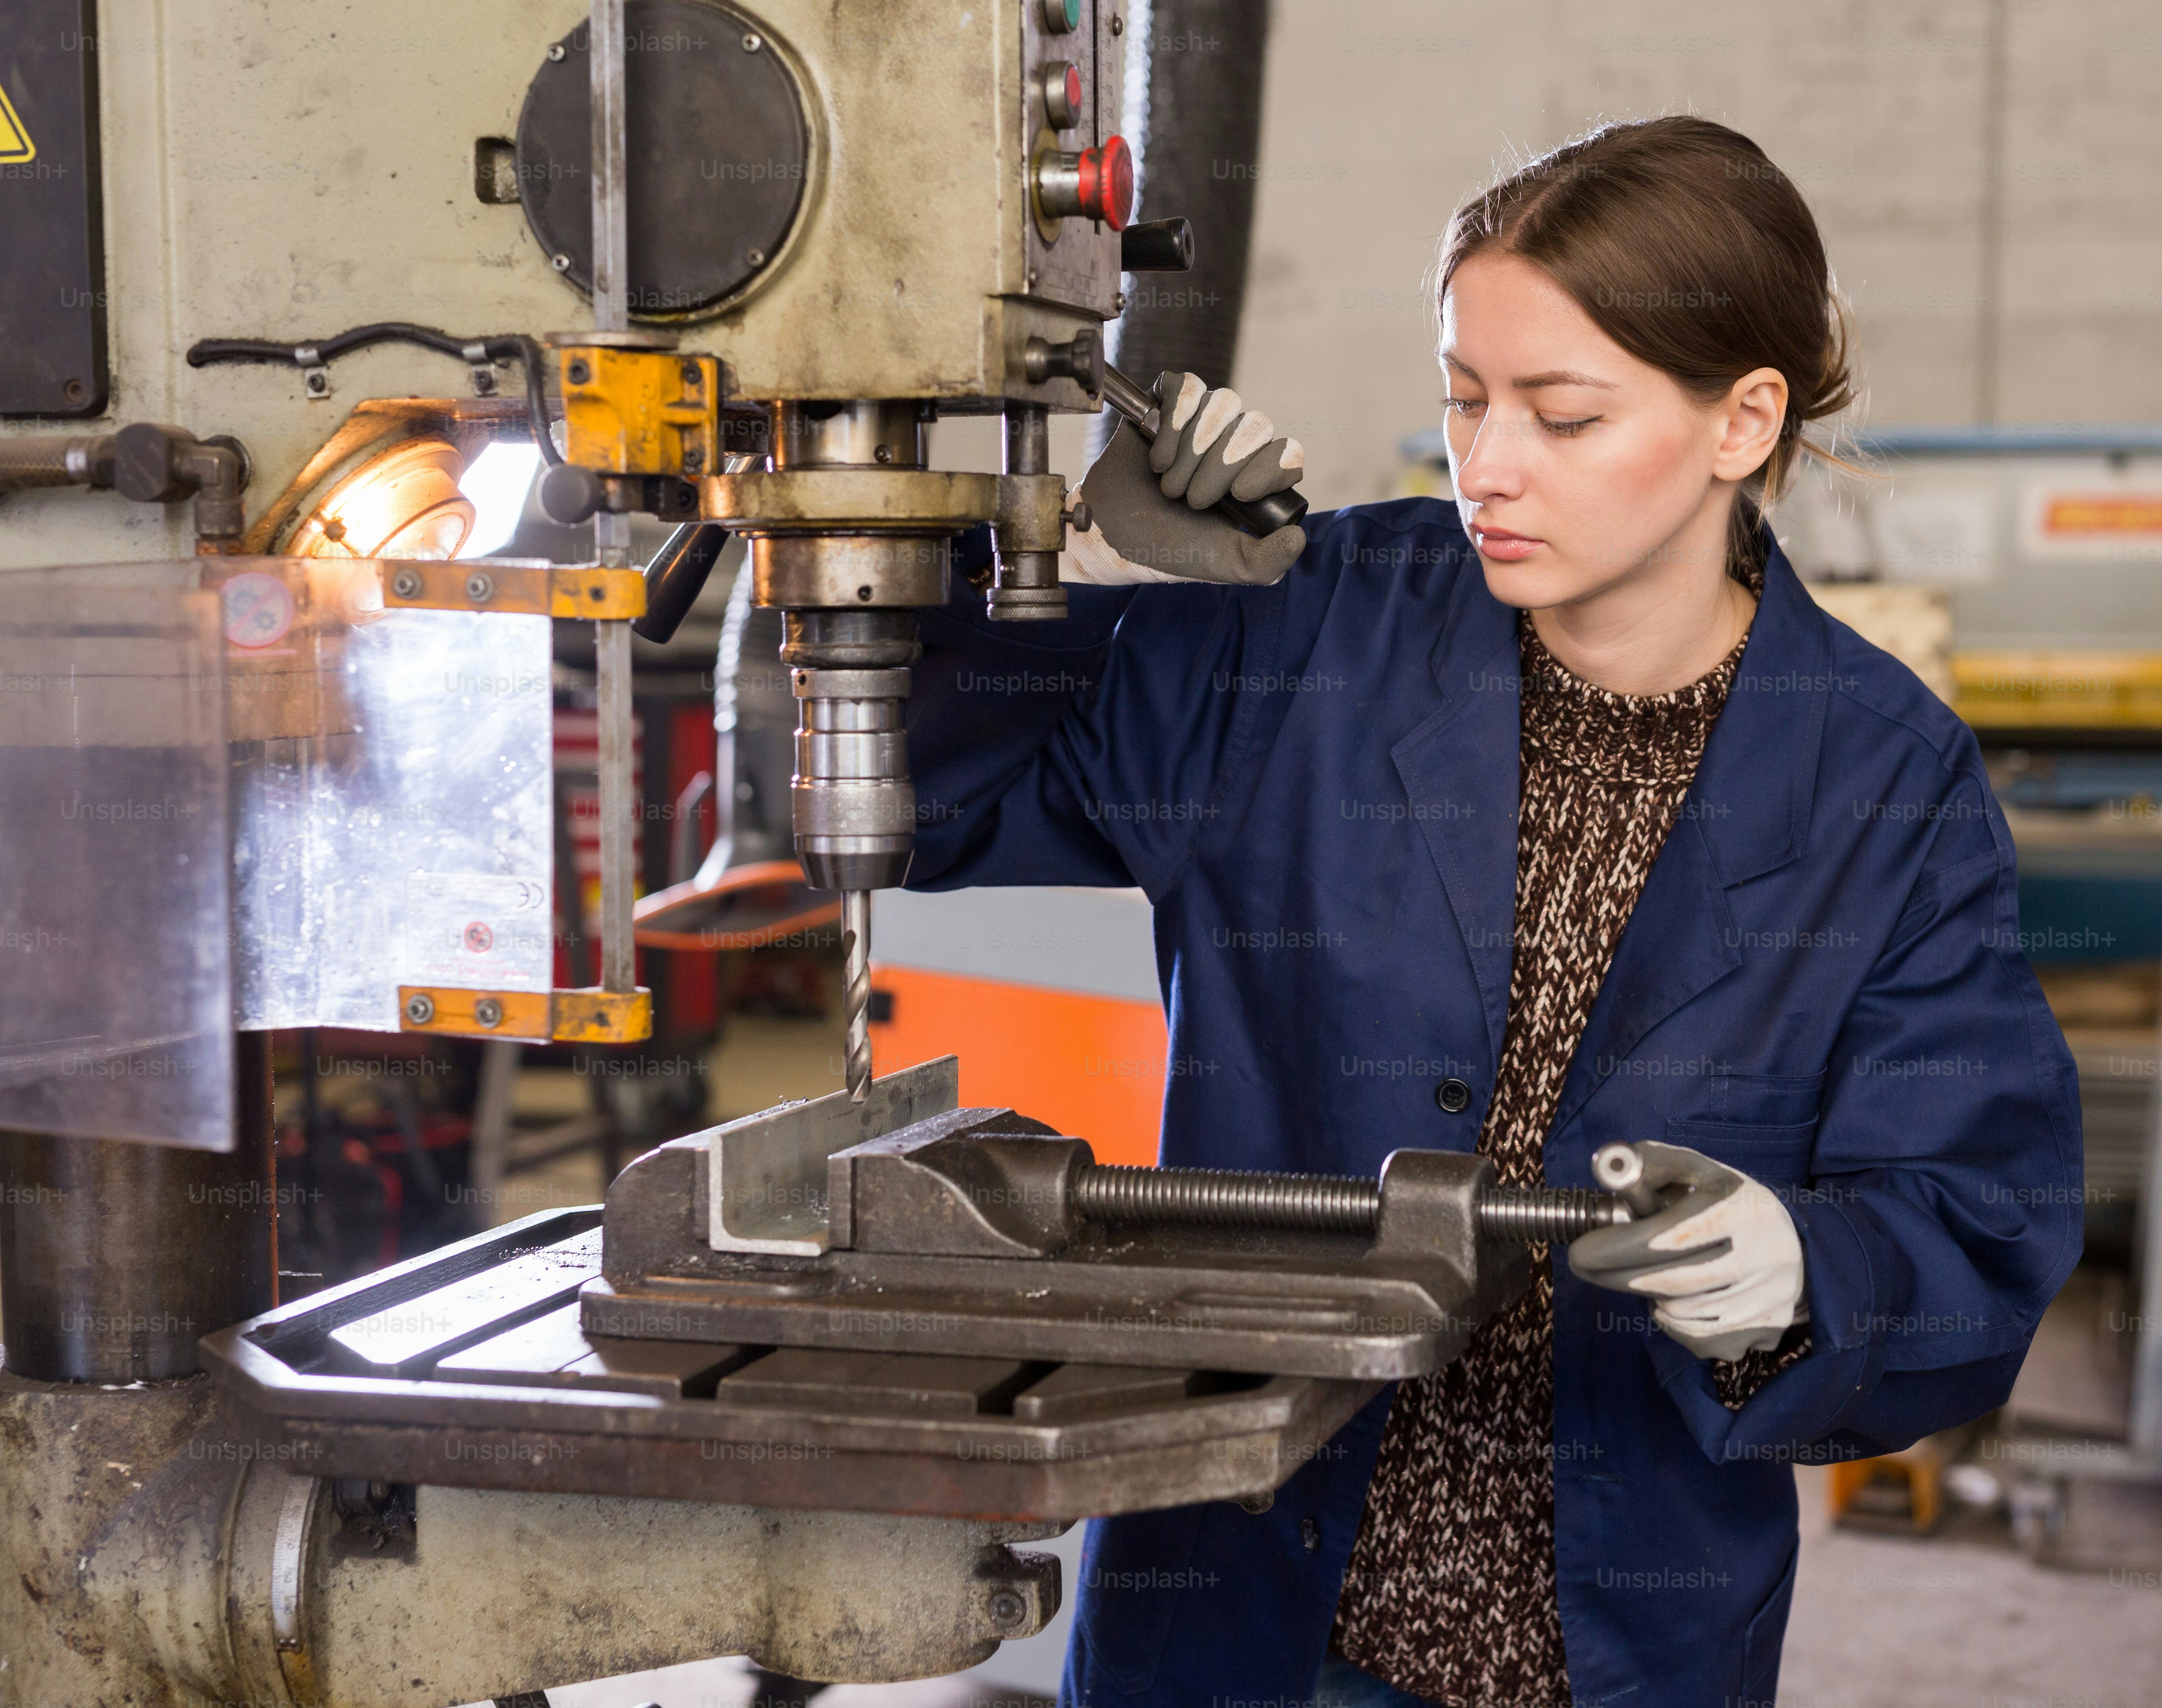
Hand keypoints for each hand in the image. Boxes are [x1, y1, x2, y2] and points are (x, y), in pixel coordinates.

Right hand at [1063, 372, 1306, 586]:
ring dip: (1194, 449)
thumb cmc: (1169, 547)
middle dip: (1220, 467)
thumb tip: (1298, 534)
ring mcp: (1204, 419)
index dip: (1268, 468)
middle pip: (1255, 426)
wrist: (1112, 534)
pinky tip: (1157, 457)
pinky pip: (1188, 387)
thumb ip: (1269, 561)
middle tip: (1189, 501)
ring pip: (1224, 403)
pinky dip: (1174, 421)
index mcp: (1257, 477)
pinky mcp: (1169, 401)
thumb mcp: (1226, 565)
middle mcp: (1236, 443)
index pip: (1287, 453)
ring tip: (1168, 484)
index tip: (1239, 494)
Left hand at [1567, 1141, 1806, 1361]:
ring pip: (1678, 1312)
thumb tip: (1612, 1170)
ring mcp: (1765, 1300)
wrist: (1805, 1254)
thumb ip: (1657, 1163)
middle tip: (1586, 1265)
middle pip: (1667, 1281)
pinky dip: (1674, 1321)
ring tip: (1654, 1273)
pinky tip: (1680, 1299)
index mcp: (1742, 1211)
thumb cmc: (1734, 1207)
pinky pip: (1696, 1338)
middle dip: (1615, 1275)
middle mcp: (1761, 1257)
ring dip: (1650, 1296)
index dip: (1616, 1248)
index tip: (1580, 1250)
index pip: (1667, 1237)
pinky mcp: (1764, 1331)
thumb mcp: (1702, 1172)